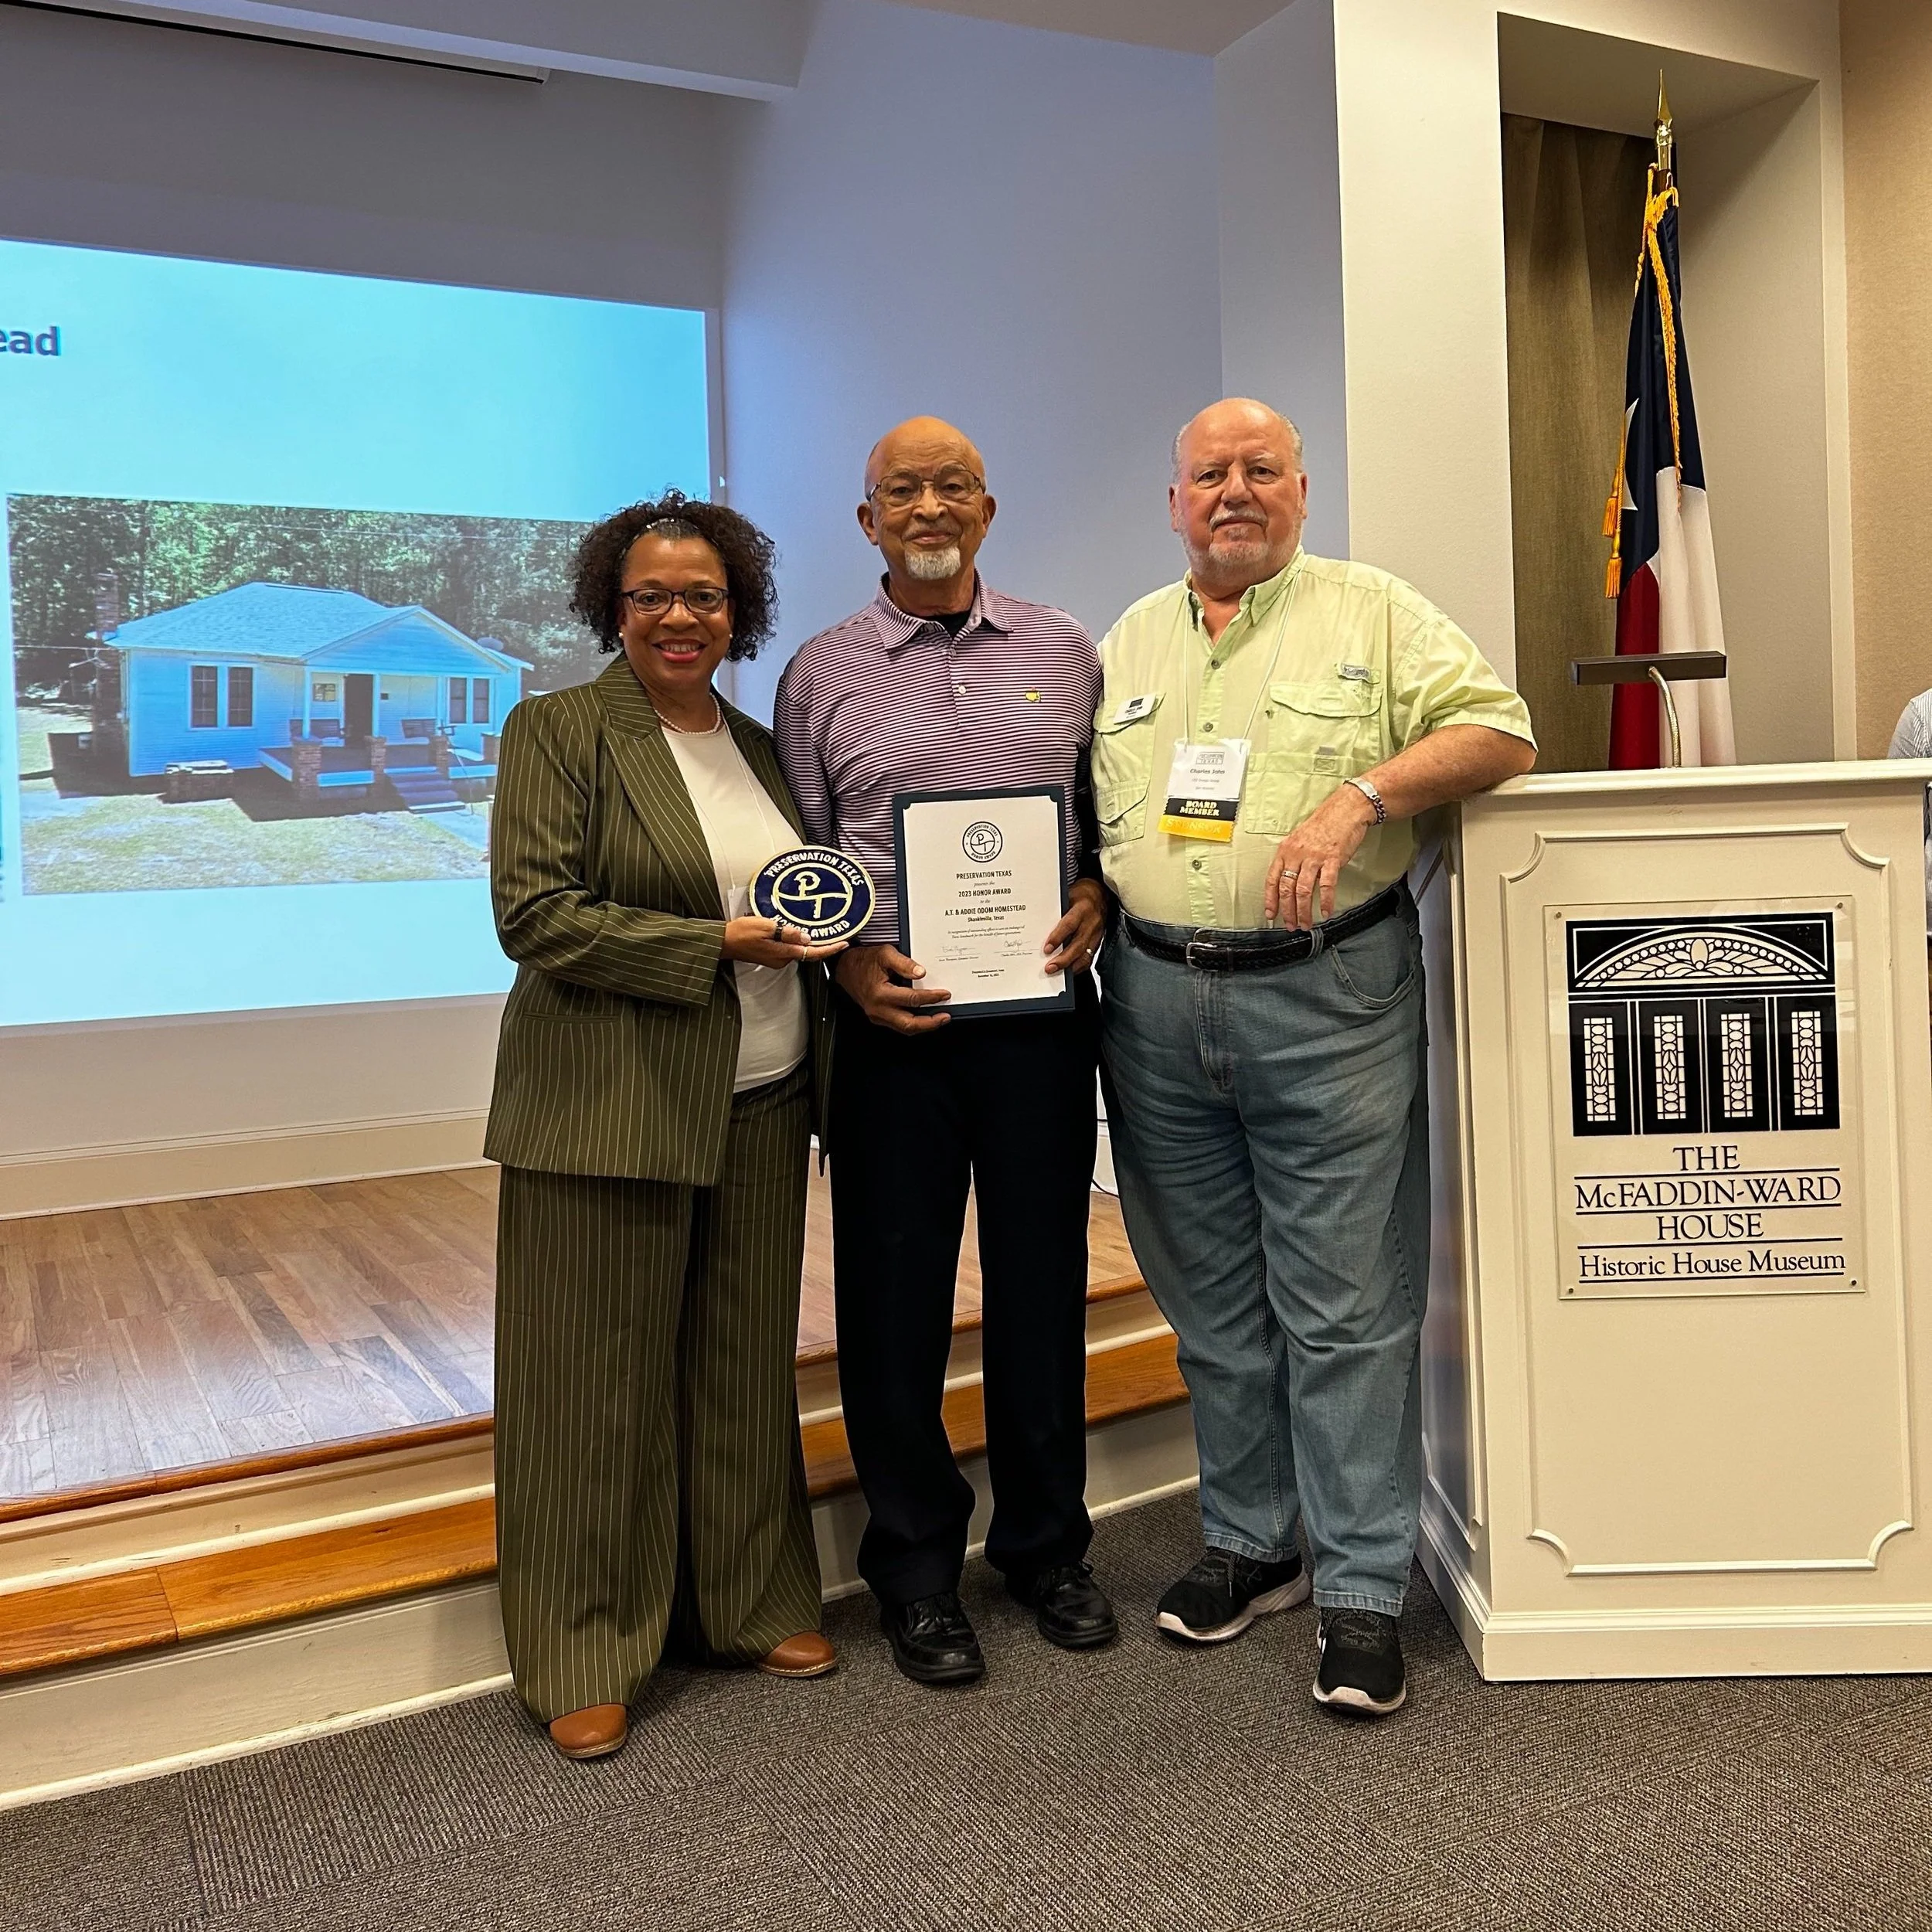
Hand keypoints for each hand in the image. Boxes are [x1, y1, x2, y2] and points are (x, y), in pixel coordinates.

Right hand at [722, 917, 848, 967]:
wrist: (723, 942)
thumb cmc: (741, 933)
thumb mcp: (767, 927)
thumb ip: (788, 933)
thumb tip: (807, 937)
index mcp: (783, 953)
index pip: (814, 952)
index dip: (831, 948)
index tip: (844, 943)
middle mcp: (782, 959)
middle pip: (809, 952)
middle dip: (824, 945)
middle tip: (839, 935)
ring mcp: (776, 959)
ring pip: (799, 950)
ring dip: (811, 942)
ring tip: (823, 931)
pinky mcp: (771, 956)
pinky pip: (789, 949)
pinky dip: (798, 941)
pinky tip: (799, 932)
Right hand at [833, 942, 951, 1032]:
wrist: (845, 968)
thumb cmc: (864, 961)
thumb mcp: (885, 954)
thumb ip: (904, 963)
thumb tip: (921, 973)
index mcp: (880, 993)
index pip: (912, 999)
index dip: (931, 997)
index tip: (944, 994)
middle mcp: (878, 1009)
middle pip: (909, 1024)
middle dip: (930, 1022)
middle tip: (945, 1017)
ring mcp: (877, 1016)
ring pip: (904, 1028)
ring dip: (923, 1026)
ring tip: (938, 1019)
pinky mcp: (878, 1017)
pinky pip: (898, 1025)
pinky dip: (913, 1023)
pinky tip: (923, 1017)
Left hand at [1044, 878, 1104, 975]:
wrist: (1100, 895)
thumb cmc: (1080, 895)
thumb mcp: (1066, 897)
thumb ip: (1056, 911)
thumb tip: (1039, 927)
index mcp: (1082, 908)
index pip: (1069, 925)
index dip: (1058, 937)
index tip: (1047, 948)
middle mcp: (1091, 923)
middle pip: (1078, 945)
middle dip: (1063, 959)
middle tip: (1049, 967)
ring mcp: (1096, 934)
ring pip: (1085, 955)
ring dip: (1070, 966)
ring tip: (1056, 973)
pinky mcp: (1098, 942)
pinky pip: (1089, 958)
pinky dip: (1078, 967)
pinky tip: (1068, 971)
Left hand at [1264, 784, 1376, 929]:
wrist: (1345, 809)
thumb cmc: (1324, 823)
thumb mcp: (1299, 839)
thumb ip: (1293, 859)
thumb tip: (1290, 880)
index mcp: (1285, 850)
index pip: (1272, 879)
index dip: (1270, 900)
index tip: (1271, 914)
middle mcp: (1296, 854)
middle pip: (1286, 889)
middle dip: (1287, 911)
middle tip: (1290, 925)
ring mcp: (1314, 857)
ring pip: (1303, 891)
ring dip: (1304, 911)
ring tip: (1306, 923)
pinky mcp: (1332, 859)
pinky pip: (1326, 885)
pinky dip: (1326, 901)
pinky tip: (1326, 912)